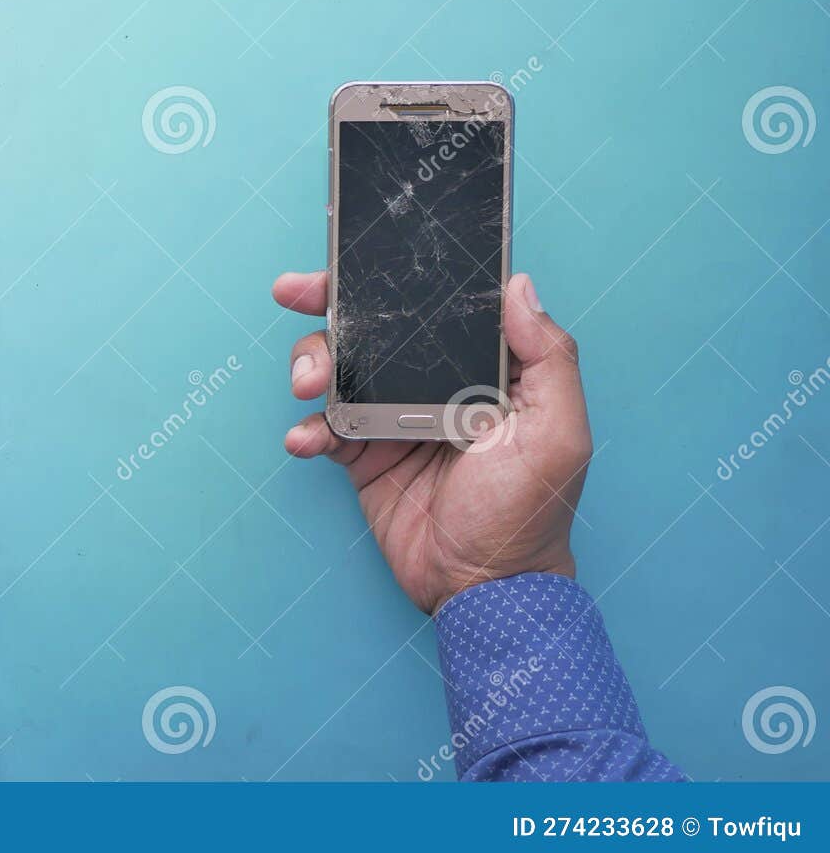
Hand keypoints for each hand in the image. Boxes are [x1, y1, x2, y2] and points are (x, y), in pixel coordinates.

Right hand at [273, 271, 590, 613]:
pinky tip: (304, 439)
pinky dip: (306, 427)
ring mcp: (393, 416)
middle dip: (328, 303)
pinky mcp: (362, 454)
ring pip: (338, 366)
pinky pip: (324, 425)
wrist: (484, 591)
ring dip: (311, 365)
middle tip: (293, 292)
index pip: (434, 304)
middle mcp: (434, 382)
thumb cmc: (532, 514)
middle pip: (373, 325)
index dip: (391, 277)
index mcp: (481, 367)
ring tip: (307, 388)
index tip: (351, 261)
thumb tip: (520, 287)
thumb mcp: (558, 435)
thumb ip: (548, 359)